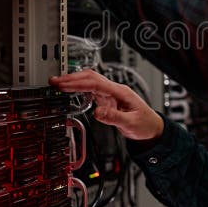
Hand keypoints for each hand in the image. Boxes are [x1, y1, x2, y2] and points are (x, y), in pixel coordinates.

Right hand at [49, 69, 164, 140]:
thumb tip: (97, 112)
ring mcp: (111, 94)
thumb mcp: (131, 123)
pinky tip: (71, 90)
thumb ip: (114, 117)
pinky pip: (92, 90)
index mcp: (120, 92)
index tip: (64, 85)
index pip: (95, 83)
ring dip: (75, 81)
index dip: (78, 83)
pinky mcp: (108, 100)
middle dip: (72, 78)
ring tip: (59, 84)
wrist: (152, 128)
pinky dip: (80, 88)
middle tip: (55, 81)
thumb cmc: (145, 124)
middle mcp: (115, 90)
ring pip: (90, 82)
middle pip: (91, 78)